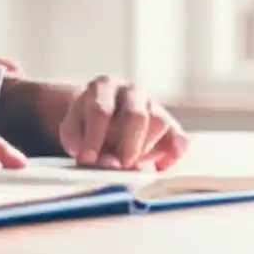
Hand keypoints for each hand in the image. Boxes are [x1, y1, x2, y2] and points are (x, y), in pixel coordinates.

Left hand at [58, 76, 187, 170]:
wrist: (98, 115)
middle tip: (121, 165)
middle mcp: (131, 90)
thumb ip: (85, 146)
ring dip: (145, 148)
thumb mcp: (73, 132)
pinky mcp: (169, 122)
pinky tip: (156, 167)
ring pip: (159, 123)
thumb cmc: (84, 124)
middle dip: (129, 144)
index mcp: (103, 86)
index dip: (94, 138)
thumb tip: (113, 165)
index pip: (101, 110)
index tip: (87, 160)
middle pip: (137, 114)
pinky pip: (180, 139)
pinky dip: (172, 156)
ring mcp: (153, 104)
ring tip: (129, 162)